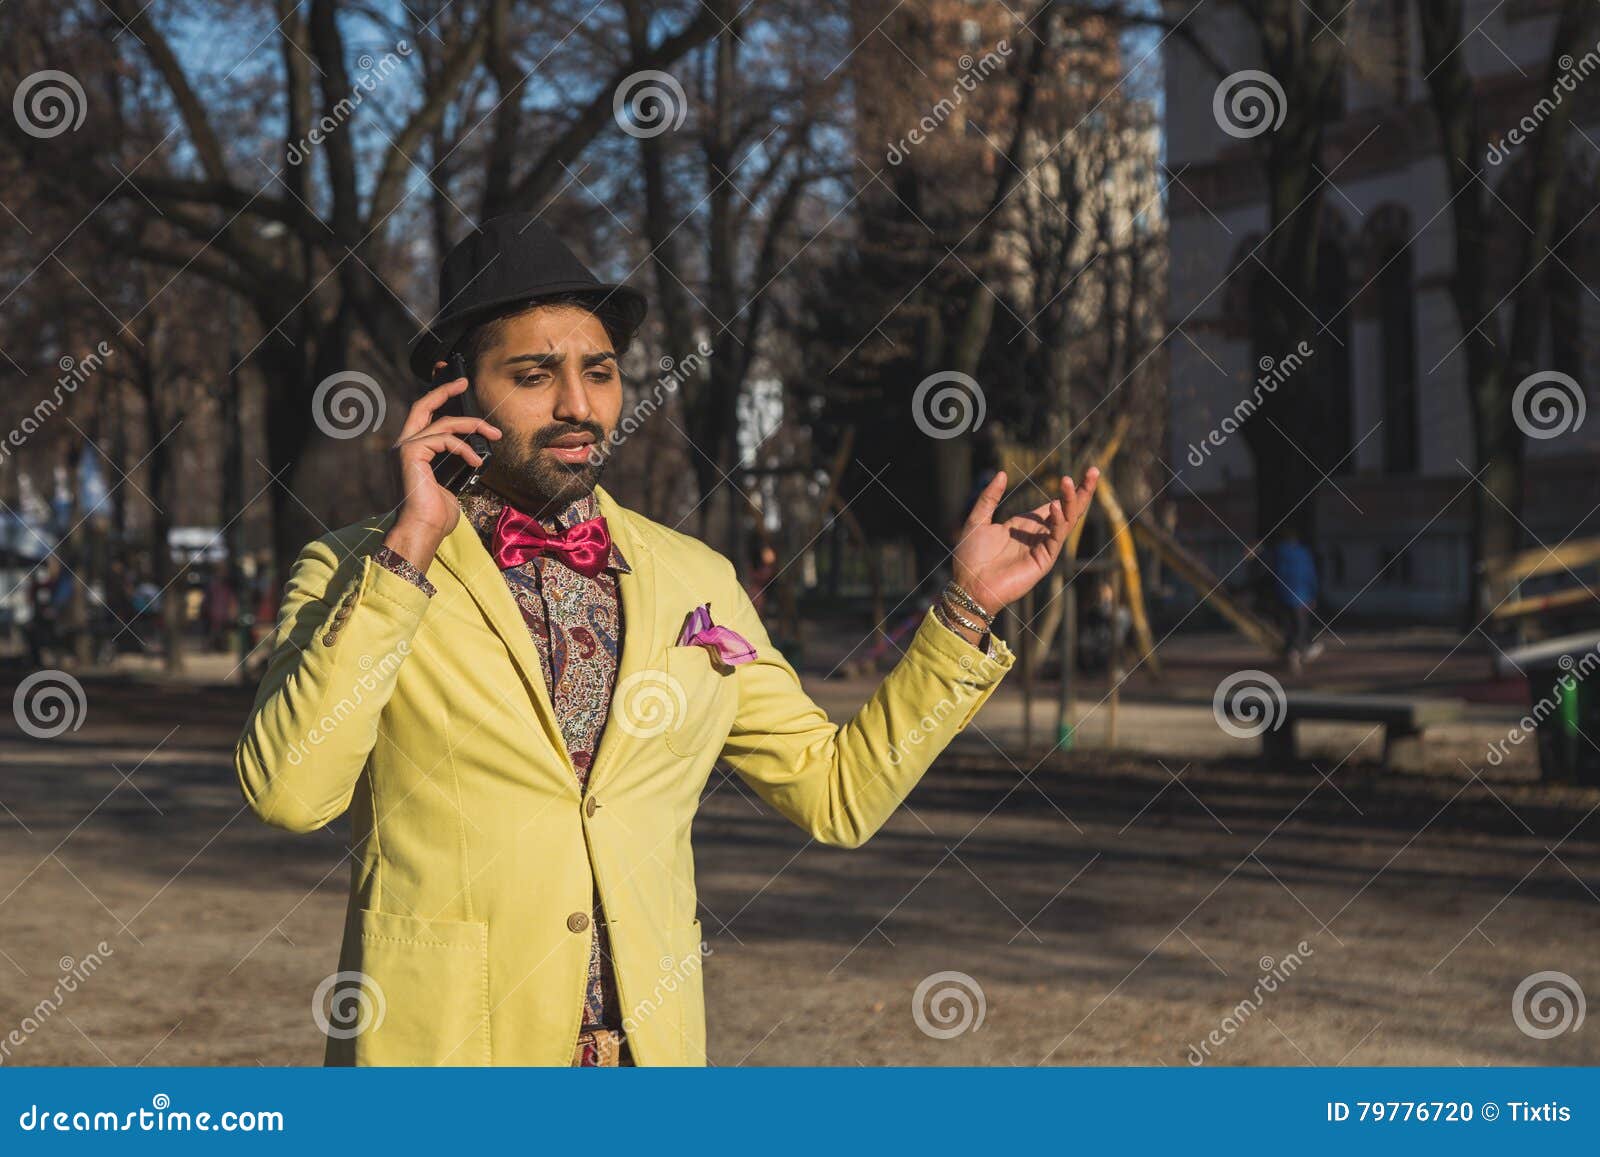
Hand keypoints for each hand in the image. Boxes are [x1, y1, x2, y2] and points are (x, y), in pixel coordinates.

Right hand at [384, 368, 501, 567]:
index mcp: (412, 452)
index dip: (438, 398)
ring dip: (472, 426)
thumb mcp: (451, 486)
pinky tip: (476, 462)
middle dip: (445, 390)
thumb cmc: (436, 516)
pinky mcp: (410, 453)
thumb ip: (455, 468)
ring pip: (442, 423)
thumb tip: (474, 458)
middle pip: (422, 406)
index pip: (423, 417)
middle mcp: (403, 446)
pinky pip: (443, 439)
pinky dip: (464, 448)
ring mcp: (404, 448)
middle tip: (465, 381)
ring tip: (493, 435)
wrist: (423, 530)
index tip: (459, 387)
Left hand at [951, 468, 1098, 616]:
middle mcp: (1038, 535)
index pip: (1054, 504)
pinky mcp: (1044, 560)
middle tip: (1094, 471)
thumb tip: (1002, 473)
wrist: (968, 585)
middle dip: (1081, 492)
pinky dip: (1058, 521)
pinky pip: (1056, 537)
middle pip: (1067, 510)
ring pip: (1066, 520)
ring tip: (1069, 481)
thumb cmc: (970, 557)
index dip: (1067, 491)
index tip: (1074, 474)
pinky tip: (1054, 506)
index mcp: (1025, 525)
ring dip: (1071, 501)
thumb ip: (990, 497)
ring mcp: (1043, 547)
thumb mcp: (977, 520)